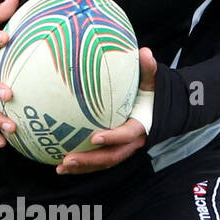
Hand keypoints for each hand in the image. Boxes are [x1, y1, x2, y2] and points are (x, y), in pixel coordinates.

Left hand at [56, 48, 156, 174]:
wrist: (159, 110)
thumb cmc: (151, 93)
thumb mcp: (152, 81)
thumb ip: (148, 69)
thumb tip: (145, 52)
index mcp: (141, 126)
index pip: (127, 135)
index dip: (113, 138)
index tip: (95, 137)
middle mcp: (132, 142)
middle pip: (111, 156)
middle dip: (90, 160)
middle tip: (68, 159)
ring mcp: (122, 149)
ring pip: (103, 163)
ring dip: (82, 167)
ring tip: (60, 167)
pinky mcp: (113, 150)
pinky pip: (97, 161)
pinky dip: (81, 164)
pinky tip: (59, 163)